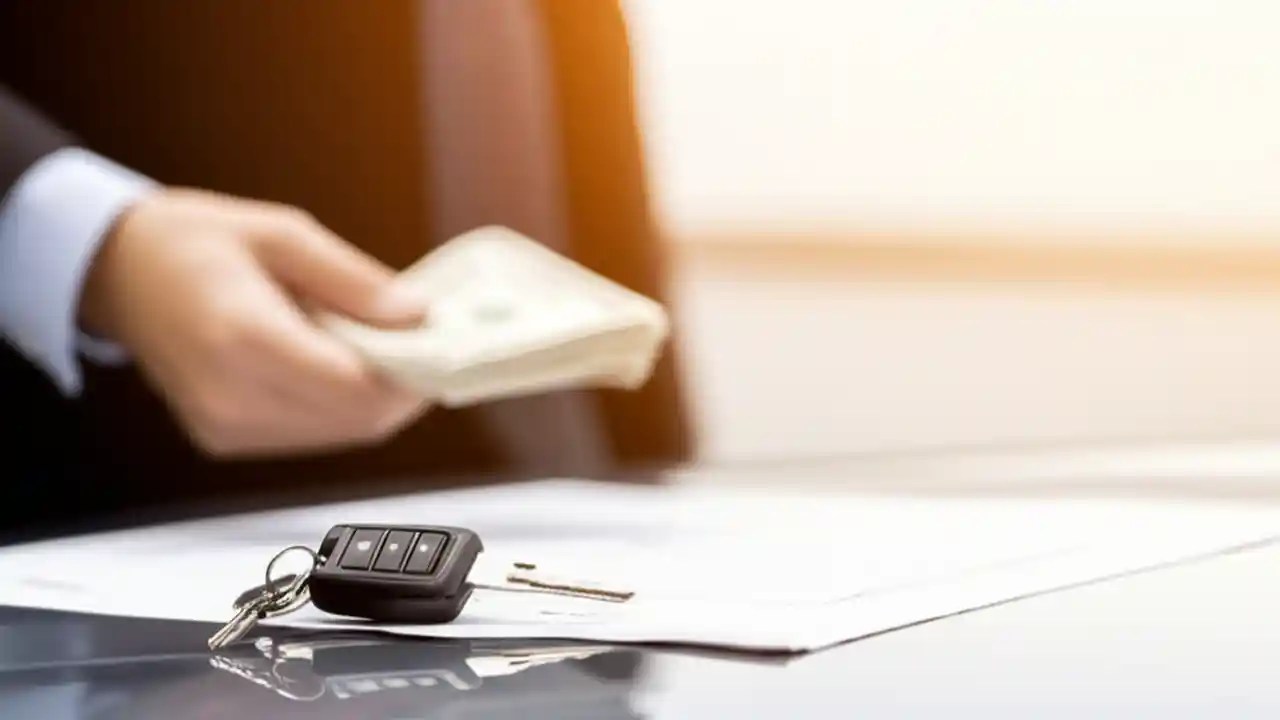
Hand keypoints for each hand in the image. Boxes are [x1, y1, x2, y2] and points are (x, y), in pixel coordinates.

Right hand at [79, 188, 427, 457]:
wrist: (117, 271)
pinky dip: (343, 408)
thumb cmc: (194, 242)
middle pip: (357, 420)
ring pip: (341, 435)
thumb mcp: (282, 233)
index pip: (355, 386)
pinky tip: (344, 366)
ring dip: (378, 400)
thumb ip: (353, 281)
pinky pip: (311, 436)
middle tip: (431, 345)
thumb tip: (417, 314)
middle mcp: (231, 396)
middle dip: (406, 388)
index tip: (446, 344)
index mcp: (242, 337)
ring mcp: (225, 427)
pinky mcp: (225, 439)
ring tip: (388, 350)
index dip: (413, 373)